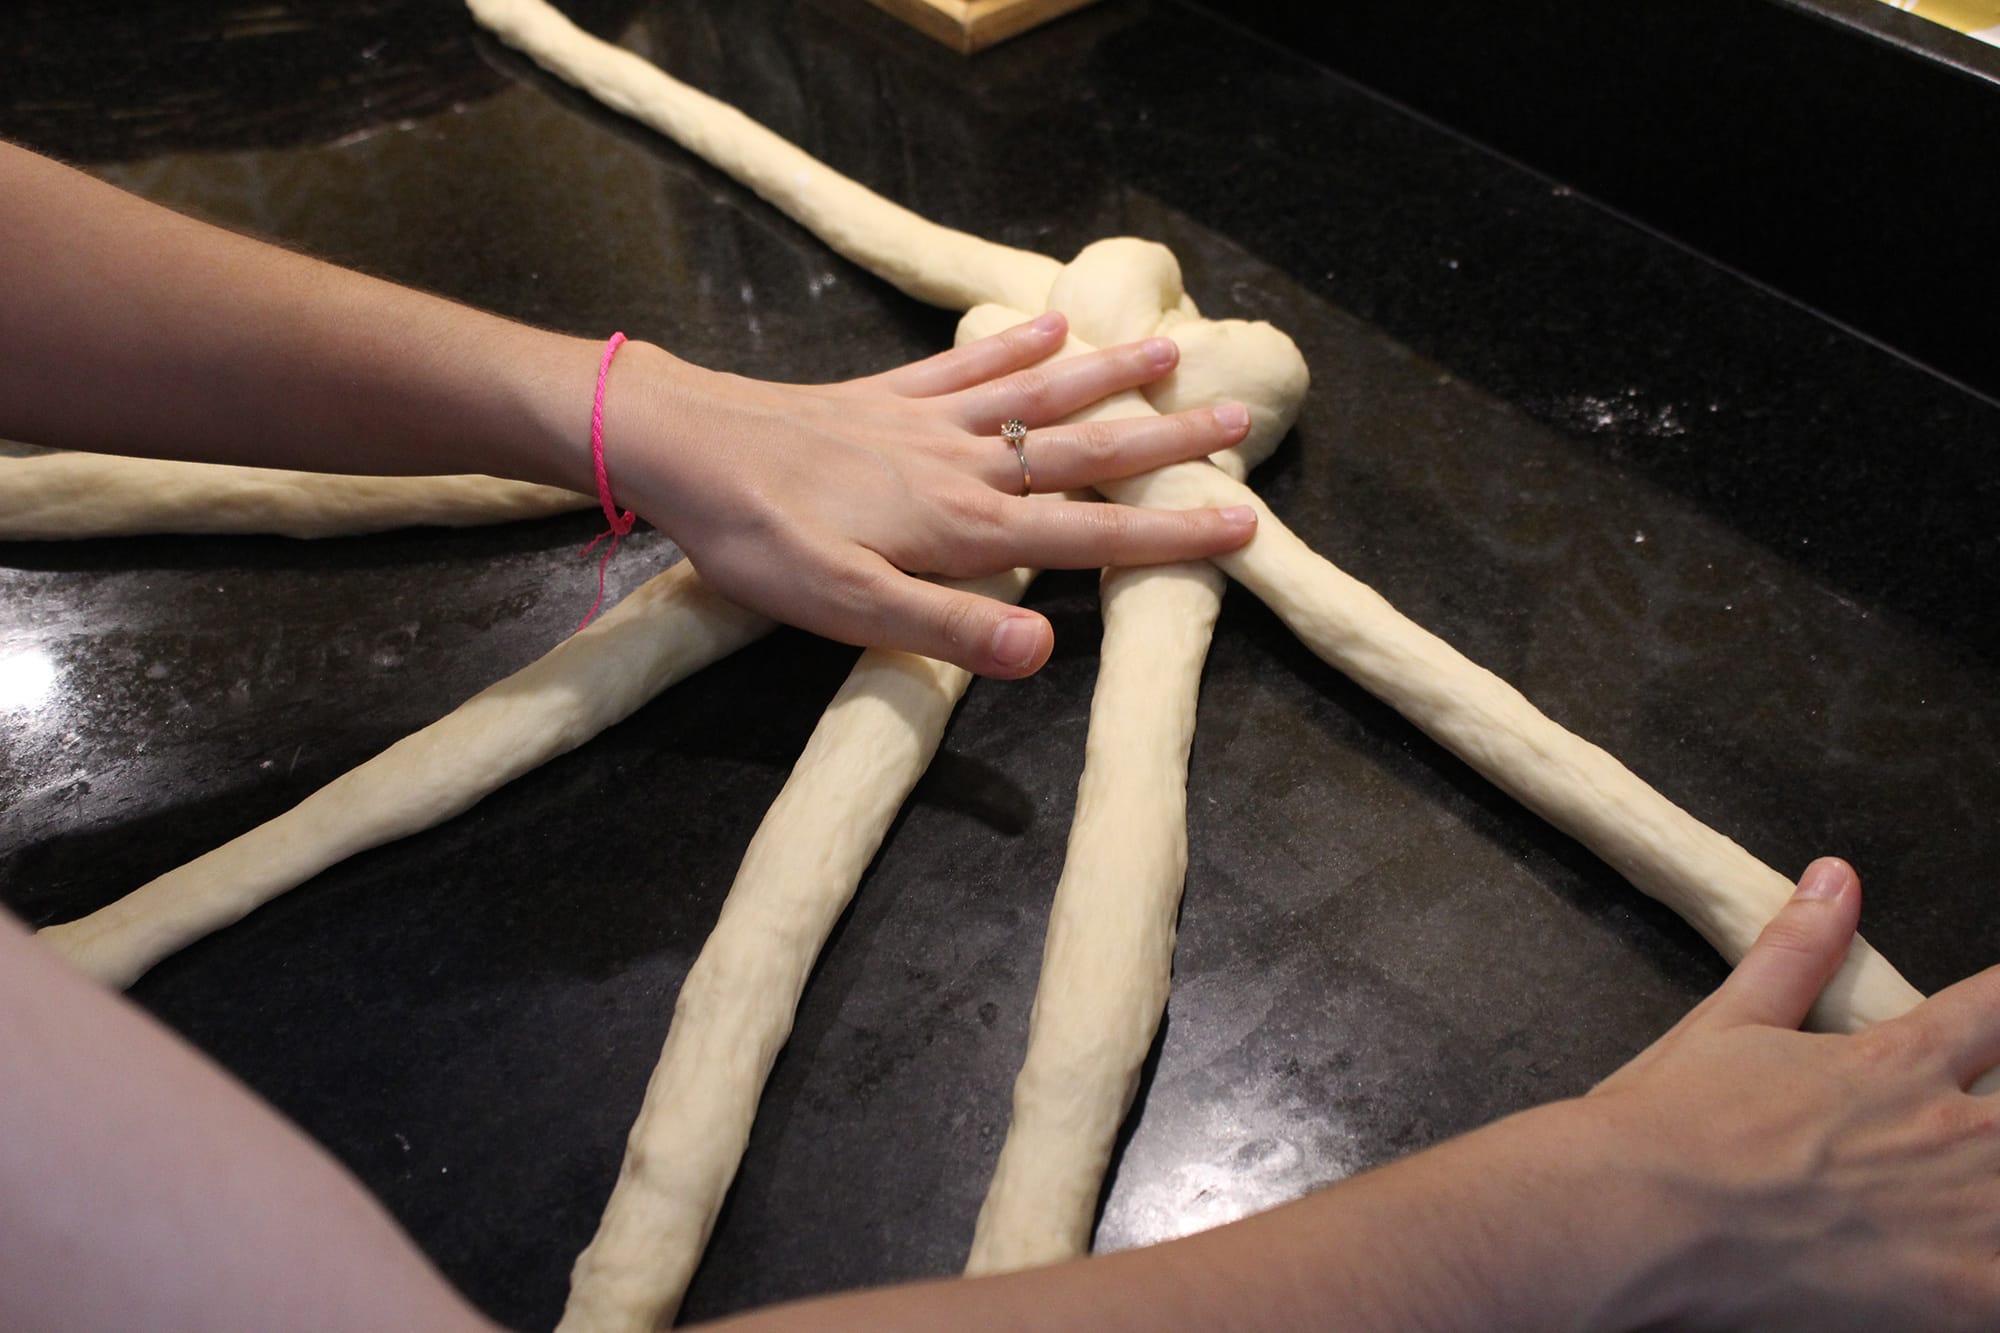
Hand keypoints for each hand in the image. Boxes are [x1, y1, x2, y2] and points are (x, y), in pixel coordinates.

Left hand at [604, 313, 1255, 676]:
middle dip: (1167, 442)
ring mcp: (928, 421)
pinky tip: (1052, 321)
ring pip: (1040, 393)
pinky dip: (1014, 343)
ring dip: (1110, 375)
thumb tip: (1047, 648)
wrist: (686, 447)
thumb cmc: (761, 539)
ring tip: (1173, 350)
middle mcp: (964, 464)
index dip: (1171, 535)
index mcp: (966, 526)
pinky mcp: (887, 393)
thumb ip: (951, 627)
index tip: (1245, 527)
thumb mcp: (850, 608)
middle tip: (1241, 419)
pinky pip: (967, 362)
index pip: (1091, 532)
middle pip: (1085, 450)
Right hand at [1581, 859, 1999, 1330]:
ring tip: (1975, 1195)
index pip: (1997, 1010)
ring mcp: (1964, 1215)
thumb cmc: (1668, 1127)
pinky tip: (1977, 1268)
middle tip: (1973, 1124)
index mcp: (1895, 1062)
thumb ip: (1796, 953)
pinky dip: (1998, 1271)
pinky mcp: (1962, 1295)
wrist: (1634, 1216)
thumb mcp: (1726, 1022)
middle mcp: (1944, 1130)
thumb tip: (1836, 878)